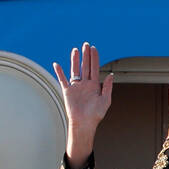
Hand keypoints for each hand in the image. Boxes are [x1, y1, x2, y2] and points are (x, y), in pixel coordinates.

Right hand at [53, 41, 113, 163]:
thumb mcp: (105, 101)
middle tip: (86, 44)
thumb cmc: (95, 115)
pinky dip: (59, 72)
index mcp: (94, 86)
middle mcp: (85, 84)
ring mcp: (76, 87)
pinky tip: (56, 64)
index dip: (94, 58)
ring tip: (75, 50)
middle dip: (86, 56)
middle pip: (85, 67)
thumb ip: (108, 88)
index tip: (94, 48)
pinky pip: (63, 79)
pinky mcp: (68, 91)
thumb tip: (111, 75)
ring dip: (75, 60)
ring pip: (75, 70)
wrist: (84, 124)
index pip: (94, 69)